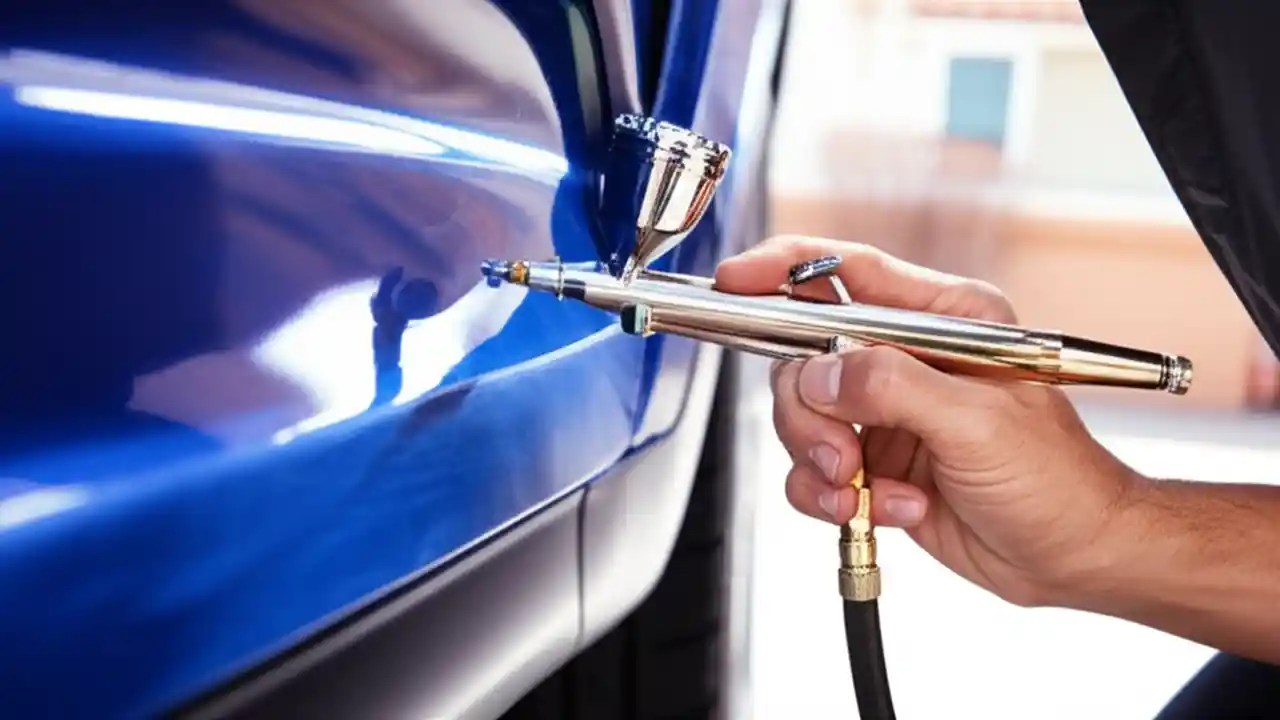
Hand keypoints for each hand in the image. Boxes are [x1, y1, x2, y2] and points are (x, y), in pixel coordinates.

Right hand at [715, 235, 1144, 605]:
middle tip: (840, 453)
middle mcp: (905, 359)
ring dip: (821, 463)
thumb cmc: (1056, 478)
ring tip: (863, 489)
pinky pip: (813, 471)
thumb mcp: (977, 422)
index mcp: (941, 320)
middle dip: (808, 412)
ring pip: (801, 418)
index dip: (784, 271)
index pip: (846, 275)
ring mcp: (885, 412)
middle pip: (804, 358)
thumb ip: (892, 387)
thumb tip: (821, 374)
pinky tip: (886, 509)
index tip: (736, 280)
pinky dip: (834, 498)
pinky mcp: (873, 463)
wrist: (1070, 555)